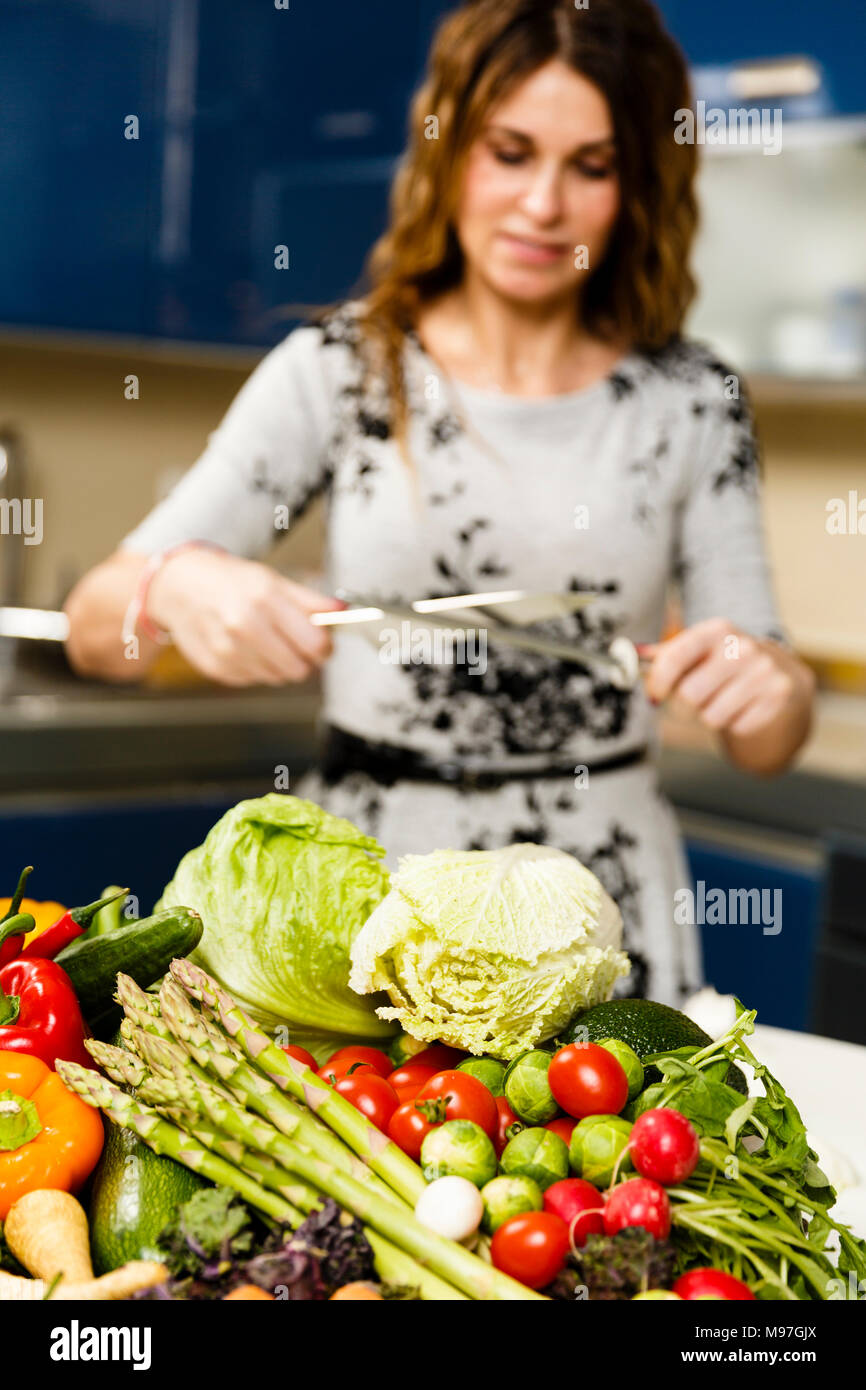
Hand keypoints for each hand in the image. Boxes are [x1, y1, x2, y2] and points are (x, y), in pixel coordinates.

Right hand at [146, 548, 342, 686]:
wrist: (179, 587)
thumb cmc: (230, 582)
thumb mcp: (272, 580)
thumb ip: (310, 601)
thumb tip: (343, 612)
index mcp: (264, 600)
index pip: (315, 644)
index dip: (325, 648)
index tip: (323, 644)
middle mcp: (245, 626)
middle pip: (298, 669)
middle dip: (304, 661)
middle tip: (297, 646)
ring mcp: (228, 650)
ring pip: (277, 678)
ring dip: (279, 665)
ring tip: (267, 642)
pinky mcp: (216, 668)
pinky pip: (253, 680)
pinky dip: (256, 669)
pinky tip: (246, 648)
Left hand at [643, 617, 814, 772]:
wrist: (781, 673)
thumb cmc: (726, 664)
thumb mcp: (698, 651)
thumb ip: (664, 655)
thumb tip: (628, 654)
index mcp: (717, 629)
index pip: (675, 657)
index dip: (657, 681)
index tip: (654, 695)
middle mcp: (743, 646)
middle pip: (689, 695)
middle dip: (685, 704)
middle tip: (696, 699)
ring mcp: (764, 671)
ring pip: (711, 715)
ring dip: (709, 716)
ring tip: (722, 701)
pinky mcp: (778, 695)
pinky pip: (737, 726)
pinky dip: (734, 724)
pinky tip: (742, 708)